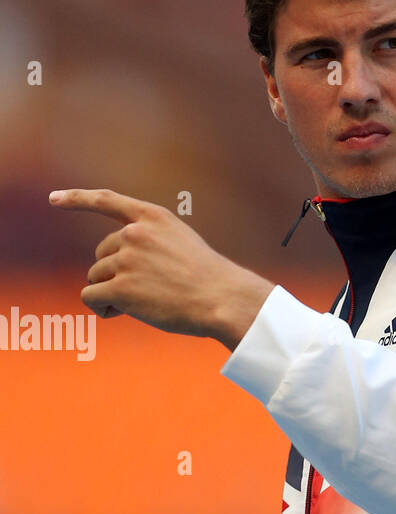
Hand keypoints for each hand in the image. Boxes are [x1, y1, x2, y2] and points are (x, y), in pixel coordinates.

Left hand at [48, 188, 273, 347]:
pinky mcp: (120, 288)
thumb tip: (110, 264)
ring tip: (140, 305)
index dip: (77, 199)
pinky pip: (90, 297)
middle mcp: (135, 234)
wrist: (222, 300)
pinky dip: (100, 308)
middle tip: (142, 293)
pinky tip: (118, 314)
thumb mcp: (182, 245)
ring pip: (95, 277)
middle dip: (113, 276)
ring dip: (109, 294)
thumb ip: (150, 243)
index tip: (54, 199)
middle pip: (101, 255)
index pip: (106, 201)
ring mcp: (126, 260)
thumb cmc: (209, 280)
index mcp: (152, 218)